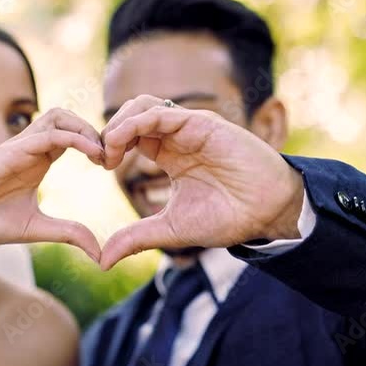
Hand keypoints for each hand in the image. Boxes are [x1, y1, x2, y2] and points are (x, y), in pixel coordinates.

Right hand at [0, 109, 103, 261]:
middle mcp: (29, 149)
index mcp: (37, 161)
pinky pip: (47, 134)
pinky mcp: (9, 152)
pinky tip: (91, 154)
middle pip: (67, 117)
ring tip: (101, 153)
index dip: (95, 144)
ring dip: (85, 128)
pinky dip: (74, 138)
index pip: (71, 136)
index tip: (111, 165)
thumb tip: (100, 253)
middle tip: (110, 156)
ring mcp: (18, 148)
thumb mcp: (37, 229)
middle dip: (94, 129)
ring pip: (58, 116)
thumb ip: (69, 234)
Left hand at [100, 95, 303, 269]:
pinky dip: (135, 122)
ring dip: (119, 122)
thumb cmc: (227, 218)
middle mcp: (178, 137)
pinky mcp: (203, 124)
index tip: (100, 166)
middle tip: (101, 158)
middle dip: (109, 132)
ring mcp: (190, 127)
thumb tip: (102, 260)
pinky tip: (123, 143)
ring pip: (143, 105)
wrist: (266, 213)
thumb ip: (137, 238)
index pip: (129, 137)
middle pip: (131, 115)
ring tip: (110, 150)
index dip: (109, 146)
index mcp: (170, 155)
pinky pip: (162, 113)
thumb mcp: (171, 229)